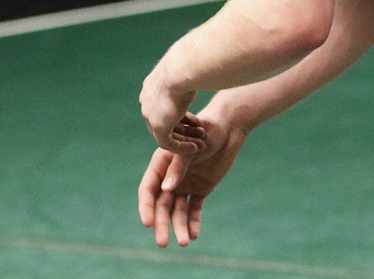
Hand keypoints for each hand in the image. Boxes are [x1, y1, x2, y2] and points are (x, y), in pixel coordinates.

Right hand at [137, 115, 246, 247]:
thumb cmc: (204, 132)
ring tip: (185, 243)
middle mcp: (170, 177)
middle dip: (162, 224)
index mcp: (160, 164)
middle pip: (162, 205)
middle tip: (163, 243)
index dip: (146, 206)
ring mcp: (185, 184)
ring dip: (179, 226)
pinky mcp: (200, 189)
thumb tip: (166, 190)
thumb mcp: (190, 150)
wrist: (227, 130)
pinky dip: (194, 222)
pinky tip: (195, 234)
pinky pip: (194, 208)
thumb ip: (178, 169)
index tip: (147, 223)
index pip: (148, 189)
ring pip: (178, 210)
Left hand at [140, 60, 198, 152]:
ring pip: (167, 134)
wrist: (182, 69)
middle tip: (201, 135)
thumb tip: (199, 68)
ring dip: (185, 140)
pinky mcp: (157, 126)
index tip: (198, 122)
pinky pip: (168, 143)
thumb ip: (189, 75)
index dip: (183, 117)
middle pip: (166, 121)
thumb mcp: (187, 70)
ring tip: (201, 144)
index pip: (166, 107)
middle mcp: (148, 101)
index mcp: (152, 87)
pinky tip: (195, 148)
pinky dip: (181, 147)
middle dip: (184, 130)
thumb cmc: (190, 64)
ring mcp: (150, 114)